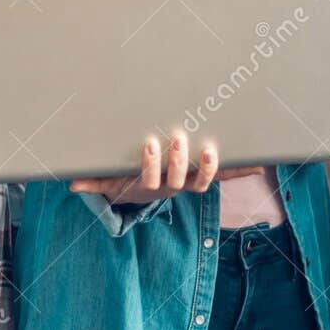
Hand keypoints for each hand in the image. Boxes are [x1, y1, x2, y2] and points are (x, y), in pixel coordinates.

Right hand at [69, 130, 264, 205]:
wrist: (144, 192)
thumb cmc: (124, 179)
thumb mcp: (107, 181)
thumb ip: (91, 181)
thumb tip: (71, 183)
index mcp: (150, 184)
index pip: (151, 179)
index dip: (152, 165)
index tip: (149, 145)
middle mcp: (173, 185)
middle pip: (179, 179)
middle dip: (178, 160)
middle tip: (177, 138)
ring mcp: (190, 182)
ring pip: (203, 181)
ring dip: (209, 167)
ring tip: (210, 148)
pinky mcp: (204, 176)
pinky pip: (224, 175)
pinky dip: (240, 171)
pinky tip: (258, 166)